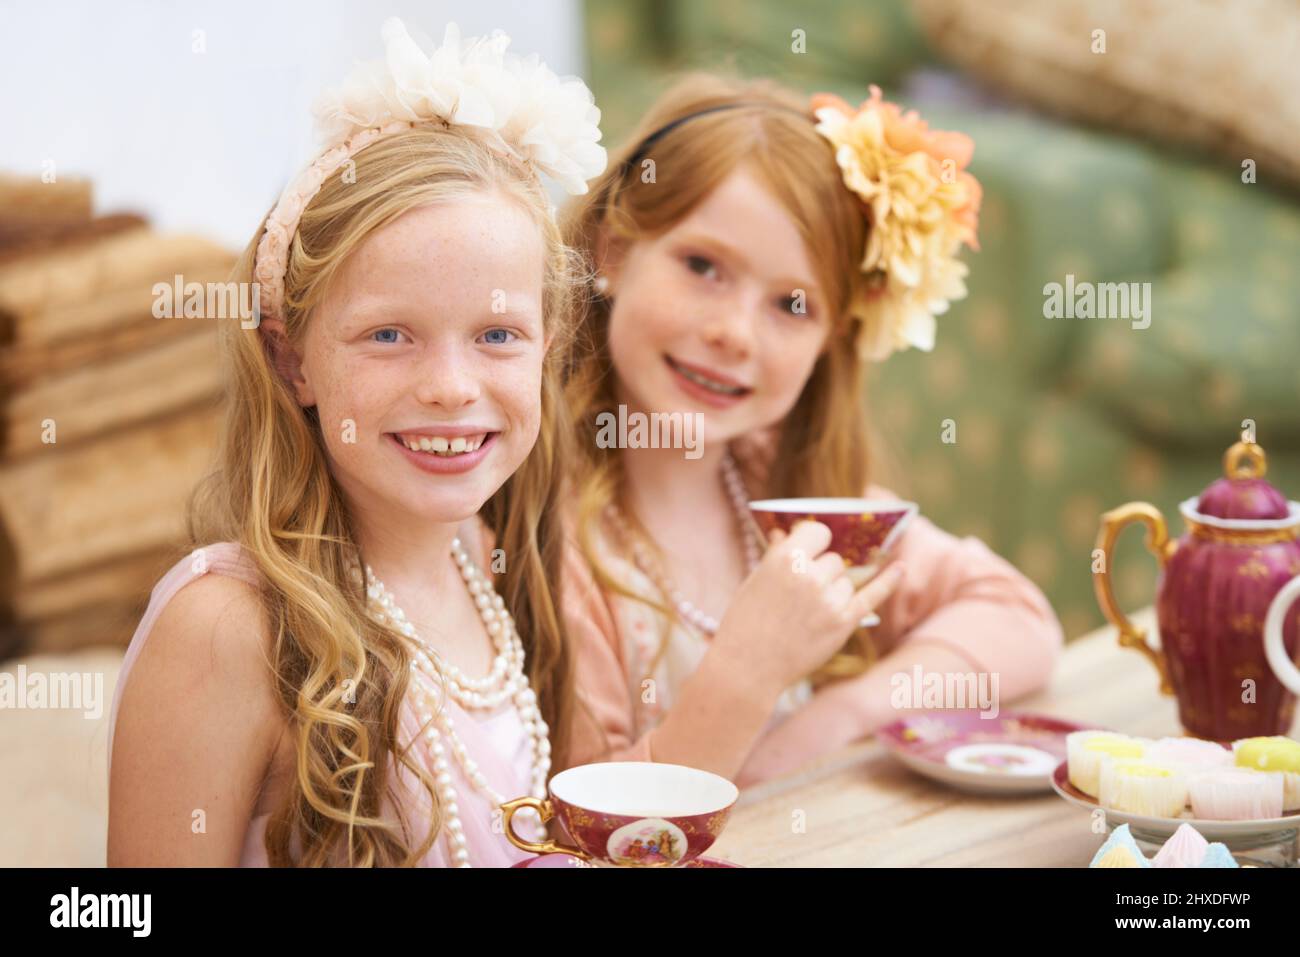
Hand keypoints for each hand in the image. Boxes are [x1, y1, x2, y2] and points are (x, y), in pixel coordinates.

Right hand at [709, 520, 902, 701]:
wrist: (748, 667)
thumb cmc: (745, 622)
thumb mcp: (756, 580)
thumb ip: (776, 555)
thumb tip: (784, 532)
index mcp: (785, 558)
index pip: (818, 532)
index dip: (813, 542)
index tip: (809, 552)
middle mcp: (810, 575)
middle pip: (834, 560)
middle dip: (821, 573)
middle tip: (800, 596)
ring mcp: (829, 599)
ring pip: (846, 581)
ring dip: (834, 591)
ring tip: (806, 614)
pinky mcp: (843, 622)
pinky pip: (872, 595)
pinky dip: (888, 581)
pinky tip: (900, 568)